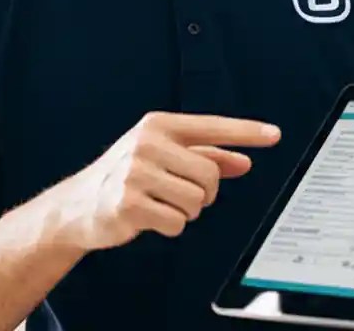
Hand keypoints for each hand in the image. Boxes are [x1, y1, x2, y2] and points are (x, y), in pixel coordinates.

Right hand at [50, 112, 280, 251]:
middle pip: (210, 173)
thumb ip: (204, 156)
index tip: (275, 135)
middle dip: (204, 192)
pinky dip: (170, 227)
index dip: (246, 132)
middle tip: (179, 194)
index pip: (211, 126)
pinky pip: (177, 222)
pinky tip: (149, 218)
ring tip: (161, 204)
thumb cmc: (127, 177)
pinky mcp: (129, 203)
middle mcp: (147, 143)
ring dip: (186, 212)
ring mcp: (136, 172)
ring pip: (196, 200)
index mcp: (158, 125)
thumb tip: (244, 162)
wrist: (78, 204)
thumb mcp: (163, 158)